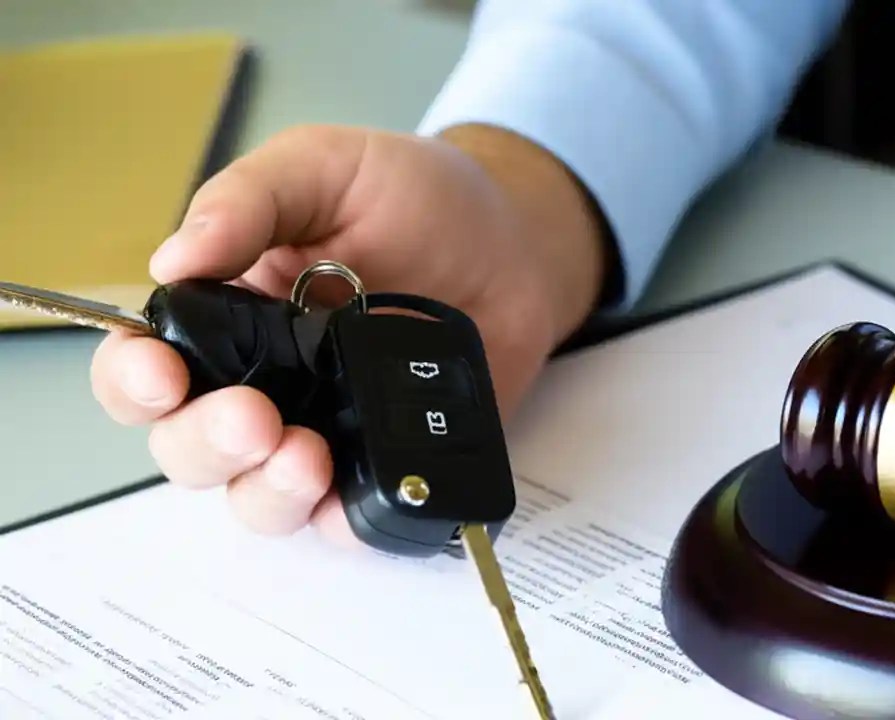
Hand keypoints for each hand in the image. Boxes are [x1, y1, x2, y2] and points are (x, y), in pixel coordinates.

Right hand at [90, 124, 607, 544]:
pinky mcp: (385, 465)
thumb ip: (250, 201)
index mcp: (227, 316)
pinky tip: (350, 493)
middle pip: (191, 448)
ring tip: (305, 456)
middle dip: (207, 443)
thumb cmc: (417, 201)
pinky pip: (348, 519)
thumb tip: (173, 257)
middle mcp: (263, 385)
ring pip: (258, 498)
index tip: (161, 375)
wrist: (516, 243)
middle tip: (252, 417)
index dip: (135, 380)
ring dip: (267, 490)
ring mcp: (324, 432)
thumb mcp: (325, 168)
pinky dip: (342, 521)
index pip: (148, 365)